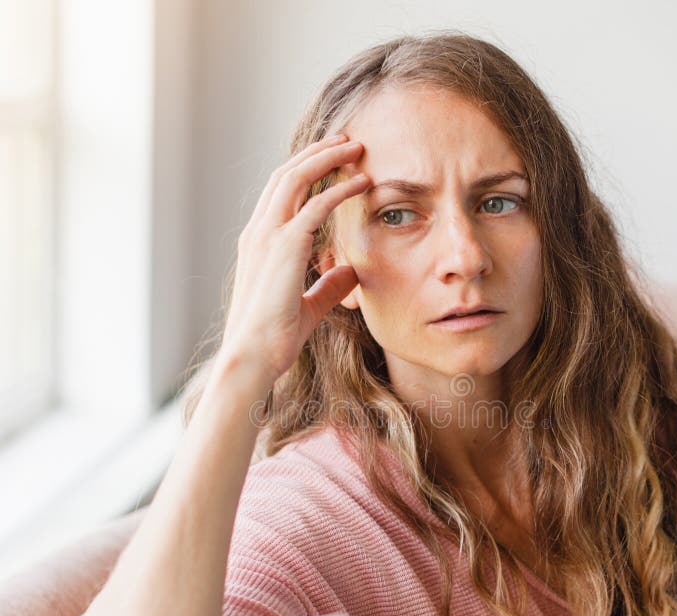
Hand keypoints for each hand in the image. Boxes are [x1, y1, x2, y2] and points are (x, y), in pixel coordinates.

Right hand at [220, 133, 369, 381]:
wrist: (254, 354)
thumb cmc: (275, 336)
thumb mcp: (308, 305)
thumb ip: (328, 285)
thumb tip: (353, 272)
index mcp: (258, 242)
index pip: (280, 193)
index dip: (305, 171)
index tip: (331, 160)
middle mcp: (259, 231)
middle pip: (286, 174)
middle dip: (316, 152)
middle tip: (346, 140)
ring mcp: (267, 235)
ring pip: (296, 177)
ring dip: (327, 157)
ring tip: (355, 146)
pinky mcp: (284, 246)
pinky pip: (316, 205)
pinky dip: (340, 188)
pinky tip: (363, 182)